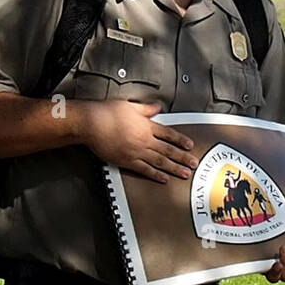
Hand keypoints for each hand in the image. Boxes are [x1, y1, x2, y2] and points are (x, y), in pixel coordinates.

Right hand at [78, 100, 197, 183]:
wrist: (90, 123)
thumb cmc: (106, 112)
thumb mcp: (130, 106)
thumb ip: (146, 109)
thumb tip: (157, 107)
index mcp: (146, 126)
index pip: (169, 134)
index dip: (181, 140)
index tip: (190, 145)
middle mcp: (144, 140)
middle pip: (168, 150)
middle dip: (183, 157)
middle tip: (194, 163)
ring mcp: (136, 152)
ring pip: (160, 162)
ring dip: (174, 168)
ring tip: (185, 174)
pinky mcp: (126, 161)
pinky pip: (144, 170)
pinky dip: (155, 175)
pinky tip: (164, 179)